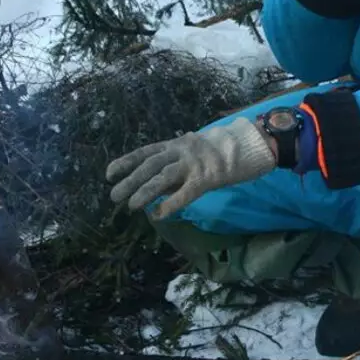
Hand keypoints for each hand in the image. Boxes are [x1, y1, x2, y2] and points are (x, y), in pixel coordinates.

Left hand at [106, 118, 276, 219]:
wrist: (251, 144)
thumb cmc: (222, 150)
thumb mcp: (194, 152)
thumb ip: (175, 166)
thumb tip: (155, 186)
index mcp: (177, 144)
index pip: (145, 152)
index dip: (126, 162)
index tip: (108, 173)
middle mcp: (182, 151)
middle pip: (150, 165)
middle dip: (130, 180)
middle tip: (114, 196)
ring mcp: (194, 163)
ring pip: (163, 177)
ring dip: (144, 191)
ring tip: (130, 206)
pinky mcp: (208, 177)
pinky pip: (185, 192)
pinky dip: (170, 204)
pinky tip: (157, 215)